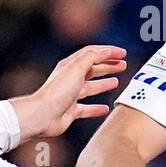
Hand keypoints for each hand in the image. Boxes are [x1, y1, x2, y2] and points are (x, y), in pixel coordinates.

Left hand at [12, 45, 126, 140]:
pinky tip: (106, 109)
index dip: (108, 52)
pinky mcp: (71, 110)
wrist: (42, 115)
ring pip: (91, 87)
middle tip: (123, 65)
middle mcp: (70, 79)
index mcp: (70, 66)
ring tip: (116, 81)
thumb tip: (106, 51)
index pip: (92, 53)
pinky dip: (97, 108)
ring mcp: (71, 95)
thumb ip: (92, 57)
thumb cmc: (57, 91)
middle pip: (92, 69)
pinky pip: (87, 108)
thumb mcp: (76, 68)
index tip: (122, 53)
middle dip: (108, 66)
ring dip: (104, 83)